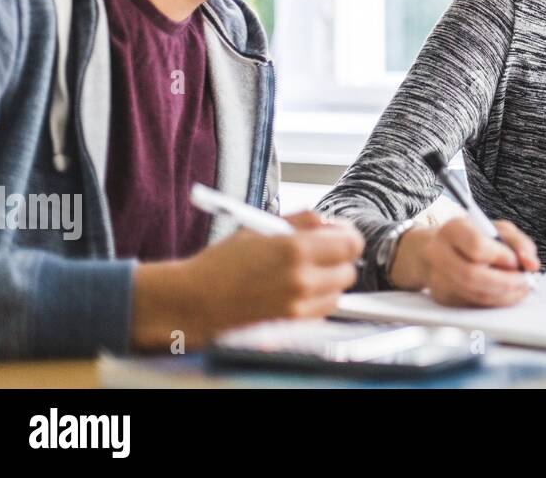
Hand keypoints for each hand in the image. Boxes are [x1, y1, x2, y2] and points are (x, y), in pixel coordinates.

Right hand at [131, 210, 363, 350]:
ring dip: (329, 282)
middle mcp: (302, 279)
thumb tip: (330, 223)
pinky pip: (321, 311)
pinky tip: (295, 292)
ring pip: (338, 293)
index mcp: (296, 249)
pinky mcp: (292, 325)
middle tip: (319, 255)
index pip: (352, 243)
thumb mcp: (261, 228)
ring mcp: (298, 306)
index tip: (338, 237)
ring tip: (303, 274)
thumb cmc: (222, 262)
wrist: (194, 301)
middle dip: (338, 260)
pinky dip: (316, 301)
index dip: (347, 238)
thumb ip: (302, 222)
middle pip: (349, 270)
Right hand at [390, 217, 540, 306]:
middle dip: (506, 282)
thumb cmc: (473, 236)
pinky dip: (495, 303)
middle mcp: (439, 253)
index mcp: (453, 229)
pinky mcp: (443, 297)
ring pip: (473, 295)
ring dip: (504, 296)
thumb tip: (532, 265)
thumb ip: (519, 243)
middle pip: (472, 275)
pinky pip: (473, 305)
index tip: (515, 261)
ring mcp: (437, 277)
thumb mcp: (497, 229)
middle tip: (525, 282)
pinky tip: (506, 295)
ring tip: (520, 289)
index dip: (500, 257)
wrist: (437, 249)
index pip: (476, 246)